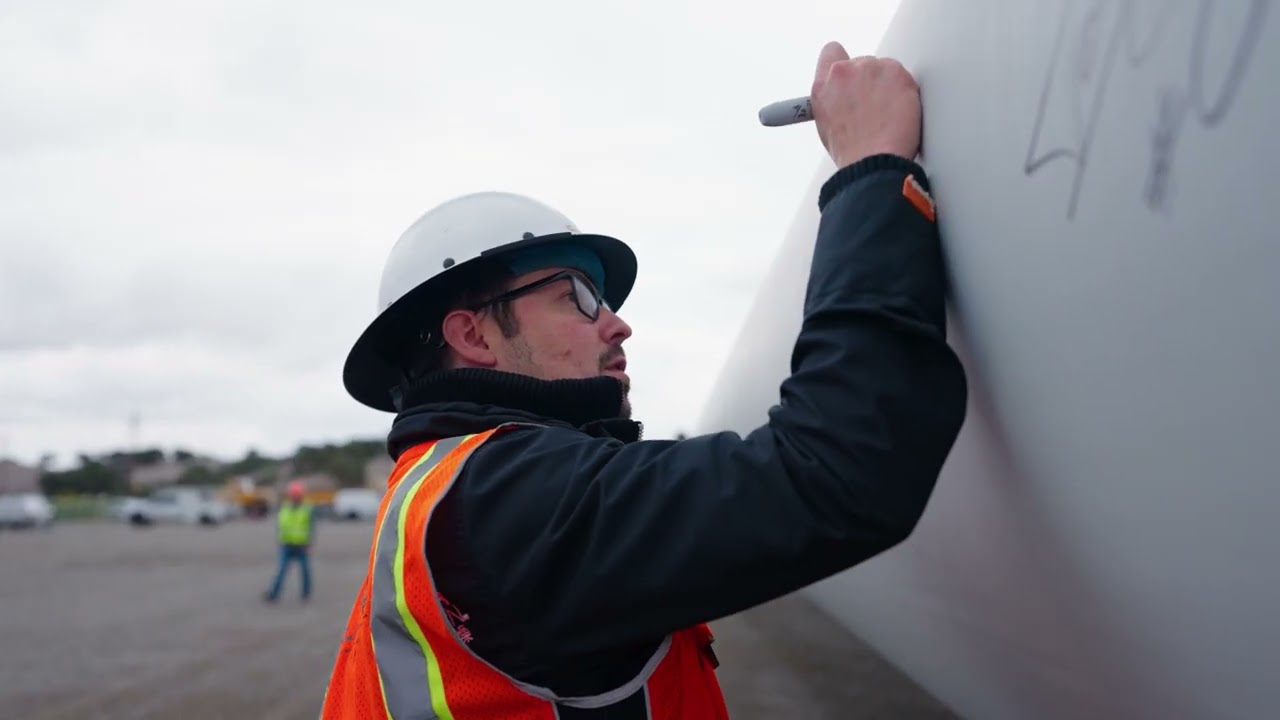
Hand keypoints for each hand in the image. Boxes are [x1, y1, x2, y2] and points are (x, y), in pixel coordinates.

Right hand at [810, 41, 921, 167]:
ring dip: (890, 86)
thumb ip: (833, 98)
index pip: (832, 52)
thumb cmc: (853, 152)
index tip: (854, 76)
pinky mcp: (896, 72)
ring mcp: (871, 69)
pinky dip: (906, 92)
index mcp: (823, 85)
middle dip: (871, 81)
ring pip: (885, 69)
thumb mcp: (827, 124)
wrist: (873, 162)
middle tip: (877, 108)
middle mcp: (844, 72)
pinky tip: (901, 114)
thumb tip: (845, 95)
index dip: (846, 64)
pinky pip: (904, 77)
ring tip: (889, 116)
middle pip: (864, 63)